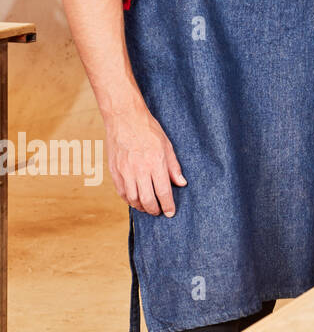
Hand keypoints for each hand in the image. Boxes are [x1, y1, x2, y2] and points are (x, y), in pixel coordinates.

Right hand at [102, 100, 185, 216]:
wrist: (124, 119)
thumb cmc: (148, 130)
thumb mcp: (167, 146)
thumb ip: (174, 167)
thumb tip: (181, 183)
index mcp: (156, 163)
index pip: (163, 192)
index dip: (168, 205)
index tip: (171, 213)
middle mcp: (139, 170)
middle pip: (147, 199)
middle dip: (155, 210)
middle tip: (160, 212)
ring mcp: (125, 172)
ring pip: (133, 199)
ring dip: (142, 207)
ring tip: (148, 208)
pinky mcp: (114, 171)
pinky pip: (121, 192)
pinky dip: (129, 200)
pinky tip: (135, 200)